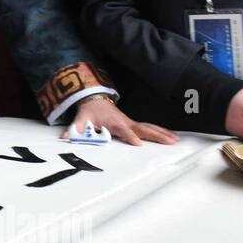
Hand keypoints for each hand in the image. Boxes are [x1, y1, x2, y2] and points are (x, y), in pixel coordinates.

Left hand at [60, 95, 179, 146]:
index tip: (138, 143)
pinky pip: (150, 127)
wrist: (94, 99)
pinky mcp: (134, 124)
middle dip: (156, 135)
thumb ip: (74, 129)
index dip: (129, 136)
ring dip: (163, 133)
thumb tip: (65, 138)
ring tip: (176, 140)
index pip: (122, 130)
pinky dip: (162, 131)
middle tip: (170, 142)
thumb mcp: (80, 119)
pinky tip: (173, 137)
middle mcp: (125, 121)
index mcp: (113, 122)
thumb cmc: (89, 111)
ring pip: (149, 127)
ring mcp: (131, 122)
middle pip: (142, 128)